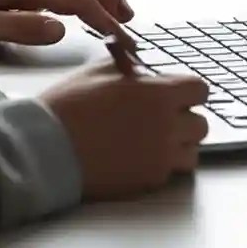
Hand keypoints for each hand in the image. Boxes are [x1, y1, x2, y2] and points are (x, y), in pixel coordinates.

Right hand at [42, 62, 210, 199]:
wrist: (45, 147)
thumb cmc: (68, 107)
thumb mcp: (99, 71)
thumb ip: (131, 68)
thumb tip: (143, 68)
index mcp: (160, 93)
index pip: (200, 90)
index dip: (188, 92)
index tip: (177, 95)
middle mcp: (168, 125)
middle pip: (201, 123)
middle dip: (184, 120)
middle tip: (162, 120)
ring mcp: (162, 155)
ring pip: (192, 151)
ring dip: (178, 146)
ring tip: (153, 142)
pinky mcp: (150, 180)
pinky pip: (170, 172)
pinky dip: (160, 165)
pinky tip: (137, 158)